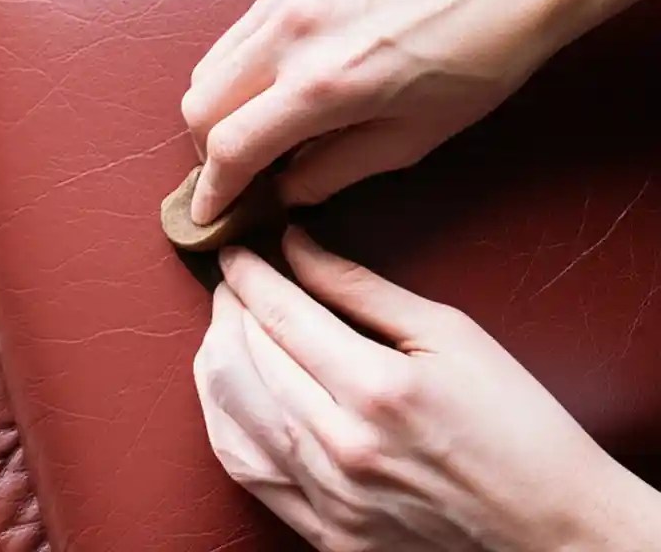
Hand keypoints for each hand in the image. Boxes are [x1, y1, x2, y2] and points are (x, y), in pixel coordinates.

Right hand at [181, 0, 573, 222]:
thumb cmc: (478, 59)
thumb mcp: (411, 142)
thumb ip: (331, 173)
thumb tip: (281, 189)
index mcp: (324, 85)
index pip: (230, 146)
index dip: (211, 188)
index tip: (206, 211)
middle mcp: (293, 29)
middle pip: (200, 101)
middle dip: (208, 145)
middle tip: (237, 164)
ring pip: (215, 59)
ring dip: (226, 98)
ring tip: (268, 112)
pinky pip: (249, 19)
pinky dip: (257, 52)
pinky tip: (301, 55)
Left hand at [193, 228, 660, 550]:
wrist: (553, 528)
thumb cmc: (517, 425)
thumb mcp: (451, 335)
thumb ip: (362, 289)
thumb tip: (296, 246)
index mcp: (377, 389)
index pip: (280, 317)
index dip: (248, 277)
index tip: (236, 251)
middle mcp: (341, 446)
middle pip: (246, 361)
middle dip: (229, 310)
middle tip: (233, 283)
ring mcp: (329, 497)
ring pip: (232, 415)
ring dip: (216, 361)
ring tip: (226, 328)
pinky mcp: (326, 533)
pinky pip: (246, 471)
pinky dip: (224, 422)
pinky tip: (230, 392)